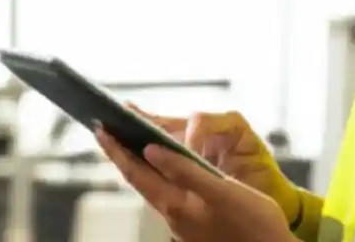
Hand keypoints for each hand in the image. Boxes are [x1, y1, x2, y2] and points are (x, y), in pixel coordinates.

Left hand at [95, 127, 292, 241]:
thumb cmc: (255, 226)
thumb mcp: (222, 193)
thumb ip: (186, 171)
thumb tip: (151, 150)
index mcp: (177, 206)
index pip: (136, 173)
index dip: (116, 150)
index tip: (99, 128)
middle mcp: (175, 215)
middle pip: (139, 179)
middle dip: (121, 153)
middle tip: (106, 128)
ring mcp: (185, 221)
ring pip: (153, 186)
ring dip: (138, 162)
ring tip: (128, 141)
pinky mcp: (197, 223)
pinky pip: (169, 191)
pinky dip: (159, 173)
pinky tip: (164, 165)